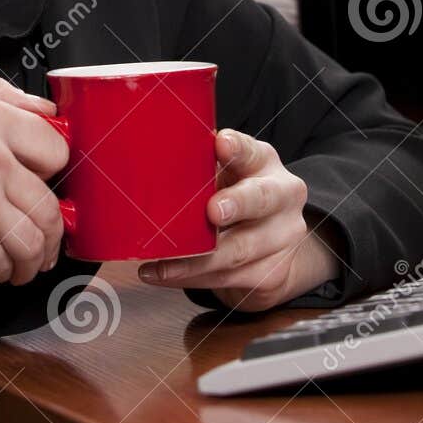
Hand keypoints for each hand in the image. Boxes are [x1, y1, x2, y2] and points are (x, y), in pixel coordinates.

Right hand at [0, 77, 70, 285]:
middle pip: (50, 201)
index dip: (53, 173)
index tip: (48, 186)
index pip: (57, 148)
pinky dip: (5, 272)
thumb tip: (48, 112)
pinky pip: (6, 262)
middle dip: (51, 229)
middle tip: (45, 238)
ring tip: (26, 262)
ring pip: (36, 238)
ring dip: (35, 258)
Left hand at [138, 128, 340, 311]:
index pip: (252, 151)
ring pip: (238, 250)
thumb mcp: (224, 173)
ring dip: (195, 260)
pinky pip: (228, 279)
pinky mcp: (272, 273)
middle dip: (236, 204)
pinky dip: (191, 279)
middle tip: (213, 211)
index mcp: (263, 163)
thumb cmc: (236, 197)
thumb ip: (197, 165)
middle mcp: (282, 197)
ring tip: (162, 263)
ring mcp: (282, 237)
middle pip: (261, 199)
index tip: (221, 144)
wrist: (274, 244)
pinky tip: (165, 275)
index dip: (237, 148)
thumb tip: (140, 157)